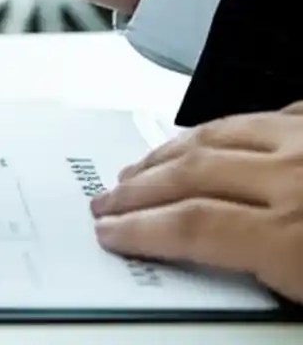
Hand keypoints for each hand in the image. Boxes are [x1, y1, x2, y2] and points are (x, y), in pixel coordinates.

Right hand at [91, 106, 302, 302]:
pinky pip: (269, 114)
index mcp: (294, 237)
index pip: (190, 226)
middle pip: (192, 174)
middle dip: (138, 189)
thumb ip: (265, 282)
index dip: (139, 229)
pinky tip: (221, 134)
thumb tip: (215, 270)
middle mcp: (297, 177)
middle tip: (111, 200)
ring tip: (147, 165)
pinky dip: (234, 128)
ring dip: (172, 152)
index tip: (111, 232)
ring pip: (220, 133)